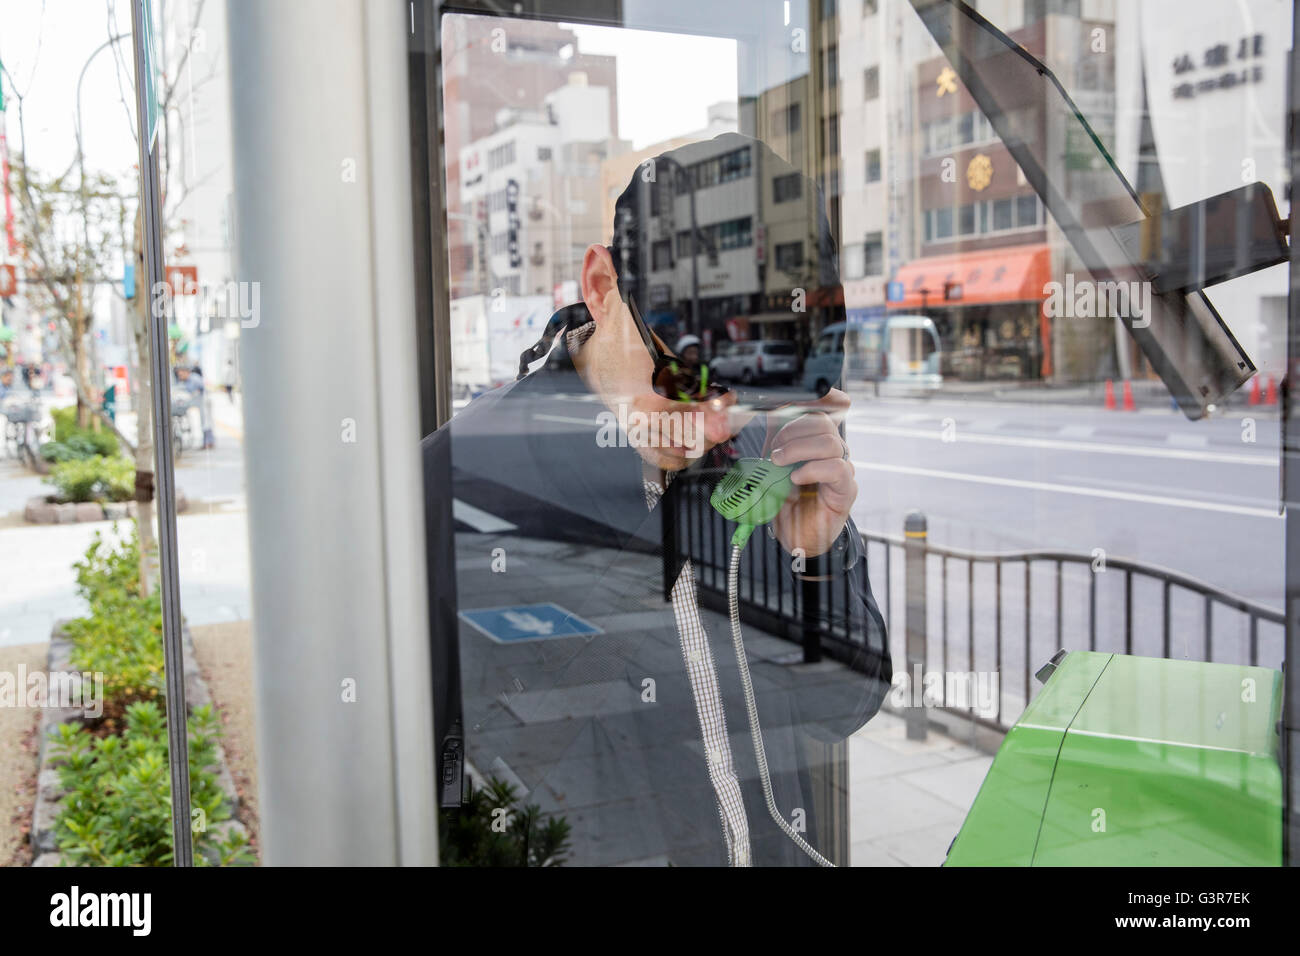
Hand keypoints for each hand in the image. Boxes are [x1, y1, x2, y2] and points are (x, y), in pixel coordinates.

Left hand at [765, 388, 856, 558]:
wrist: (794, 536)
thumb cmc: (785, 500)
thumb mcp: (772, 463)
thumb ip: (773, 439)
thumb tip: (762, 412)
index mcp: (817, 439)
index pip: (830, 405)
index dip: (820, 394)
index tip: (799, 393)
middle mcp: (833, 450)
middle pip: (823, 421)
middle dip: (791, 430)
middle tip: (773, 451)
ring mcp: (843, 468)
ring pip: (828, 441)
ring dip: (797, 449)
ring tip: (779, 464)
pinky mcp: (846, 489)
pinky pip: (836, 467)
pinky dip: (811, 469)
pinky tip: (796, 479)